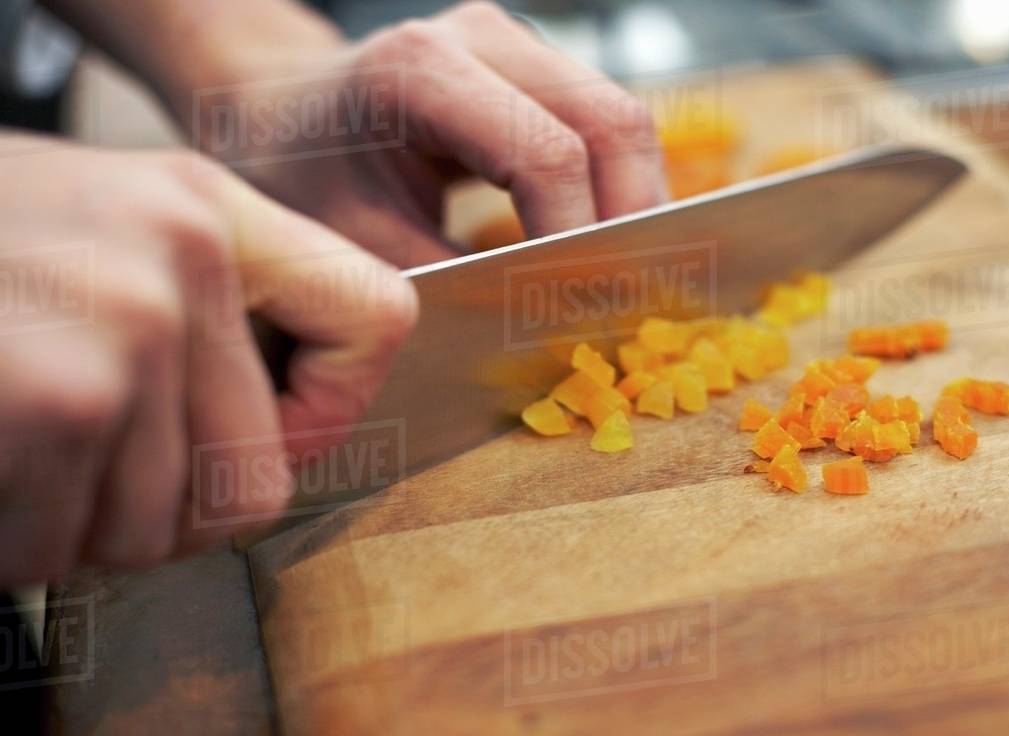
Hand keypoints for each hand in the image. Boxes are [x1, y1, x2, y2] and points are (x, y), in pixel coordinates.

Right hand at [0, 137, 416, 585]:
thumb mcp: (107, 238)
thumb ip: (212, 317)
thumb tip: (302, 431)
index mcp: (211, 212)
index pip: (378, 322)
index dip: (331, 407)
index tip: (270, 429)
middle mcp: (181, 257)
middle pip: (259, 480)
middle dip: (165, 511)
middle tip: (83, 466)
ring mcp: (121, 328)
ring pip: (158, 531)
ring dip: (74, 527)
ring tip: (17, 448)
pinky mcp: (56, 400)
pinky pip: (66, 551)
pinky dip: (11, 541)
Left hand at [186, 1, 668, 264]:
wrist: (277, 118)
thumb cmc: (301, 181)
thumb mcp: (359, 247)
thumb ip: (451, 287)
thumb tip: (550, 326)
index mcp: (420, 72)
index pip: (546, 155)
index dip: (579, 239)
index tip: (584, 308)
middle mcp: (480, 37)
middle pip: (612, 123)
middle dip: (631, 221)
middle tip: (626, 301)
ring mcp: (514, 44)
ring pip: (623, 121)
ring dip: (634, 205)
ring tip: (621, 279)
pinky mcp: (533, 66)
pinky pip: (606, 126)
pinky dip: (617, 189)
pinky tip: (603, 245)